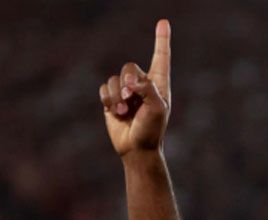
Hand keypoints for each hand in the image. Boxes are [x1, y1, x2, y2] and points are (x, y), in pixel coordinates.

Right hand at [99, 19, 172, 156]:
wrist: (137, 149)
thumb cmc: (152, 130)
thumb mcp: (157, 109)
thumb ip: (148, 89)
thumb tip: (132, 81)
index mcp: (159, 84)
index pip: (161, 57)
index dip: (161, 39)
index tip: (163, 22)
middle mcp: (142, 85)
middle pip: (129, 66)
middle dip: (127, 81)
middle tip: (130, 97)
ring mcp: (126, 92)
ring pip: (114, 79)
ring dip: (116, 96)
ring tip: (123, 111)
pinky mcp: (112, 100)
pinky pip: (104, 88)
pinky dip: (107, 99)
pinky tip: (113, 112)